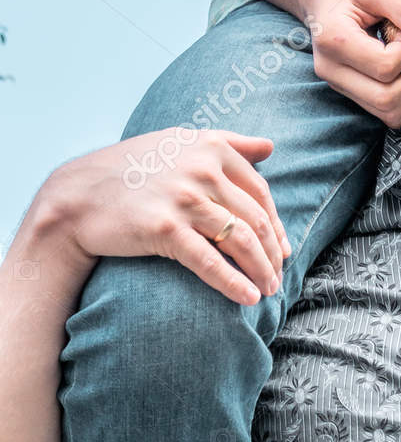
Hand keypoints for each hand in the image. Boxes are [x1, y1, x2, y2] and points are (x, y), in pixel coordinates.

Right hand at [43, 128, 290, 306]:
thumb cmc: (130, 170)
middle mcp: (203, 169)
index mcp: (211, 147)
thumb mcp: (179, 143)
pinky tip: (248, 299)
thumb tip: (270, 147)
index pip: (260, 191)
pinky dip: (234, 283)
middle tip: (279, 276)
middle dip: (273, 252)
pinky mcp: (165, 229)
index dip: (276, 223)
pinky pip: (210, 261)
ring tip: (269, 291)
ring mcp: (185, 198)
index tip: (283, 247)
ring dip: (261, 270)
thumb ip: (228, 143)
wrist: (77, 197)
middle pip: (255, 218)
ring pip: (241, 240)